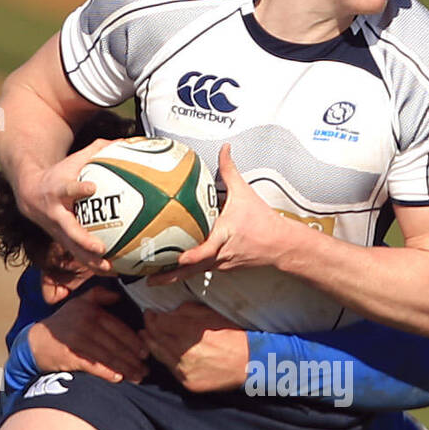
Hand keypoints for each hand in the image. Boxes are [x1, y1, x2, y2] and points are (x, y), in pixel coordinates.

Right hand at [15, 138, 121, 273]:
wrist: (29, 192)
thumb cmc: (59, 174)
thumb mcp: (73, 161)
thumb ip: (97, 151)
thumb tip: (124, 141)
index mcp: (57, 189)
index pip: (67, 187)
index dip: (78, 188)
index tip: (91, 187)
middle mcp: (54, 213)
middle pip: (68, 228)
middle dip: (83, 239)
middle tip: (100, 248)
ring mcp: (55, 229)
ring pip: (72, 248)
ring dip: (89, 260)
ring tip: (109, 269)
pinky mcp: (60, 240)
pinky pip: (77, 255)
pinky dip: (92, 264)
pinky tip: (112, 272)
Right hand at [27, 284, 148, 384]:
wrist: (36, 341)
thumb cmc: (62, 323)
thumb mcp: (79, 303)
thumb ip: (98, 296)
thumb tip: (118, 296)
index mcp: (91, 311)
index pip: (118, 328)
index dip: (134, 341)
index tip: (146, 352)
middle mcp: (85, 324)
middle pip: (115, 344)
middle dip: (133, 359)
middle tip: (146, 370)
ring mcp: (77, 340)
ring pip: (107, 356)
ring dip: (125, 368)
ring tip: (138, 377)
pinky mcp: (70, 355)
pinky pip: (93, 365)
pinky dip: (107, 372)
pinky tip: (118, 378)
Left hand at [142, 303, 249, 392]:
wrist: (250, 364)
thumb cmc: (234, 337)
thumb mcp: (213, 315)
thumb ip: (188, 312)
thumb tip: (169, 312)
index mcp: (190, 333)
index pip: (160, 323)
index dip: (152, 317)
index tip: (150, 312)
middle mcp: (184, 353)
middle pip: (156, 338)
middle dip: (149, 328)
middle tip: (146, 322)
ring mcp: (184, 370)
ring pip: (159, 355)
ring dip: (151, 344)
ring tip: (146, 336)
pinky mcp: (188, 383)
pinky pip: (170, 369)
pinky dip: (165, 358)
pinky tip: (163, 352)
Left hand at [146, 144, 297, 284]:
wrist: (280, 245)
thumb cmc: (262, 220)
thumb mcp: (245, 193)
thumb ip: (230, 171)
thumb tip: (225, 148)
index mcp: (225, 236)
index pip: (208, 249)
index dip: (193, 254)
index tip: (178, 256)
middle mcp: (221, 254)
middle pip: (193, 268)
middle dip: (171, 275)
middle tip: (148, 279)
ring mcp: (221, 265)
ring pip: (194, 272)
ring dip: (173, 277)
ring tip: (151, 280)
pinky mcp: (222, 268)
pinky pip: (200, 270)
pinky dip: (184, 272)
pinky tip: (168, 272)